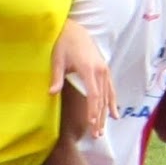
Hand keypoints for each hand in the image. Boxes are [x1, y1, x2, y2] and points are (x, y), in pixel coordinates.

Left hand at [50, 20, 116, 137]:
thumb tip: (52, 93)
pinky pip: (111, 90)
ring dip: (106, 114)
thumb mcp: (57, 59)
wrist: (74, 29)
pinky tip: (114, 115)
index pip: (94, 95)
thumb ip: (56, 77)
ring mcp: (105, 70)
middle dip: (99, 118)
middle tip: (96, 135)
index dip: (93, 110)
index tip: (91, 123)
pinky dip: (113, 103)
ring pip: (108, 97)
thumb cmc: (63, 43)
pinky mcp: (105, 70)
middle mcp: (101, 71)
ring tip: (102, 130)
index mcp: (90, 69)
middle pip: (103, 99)